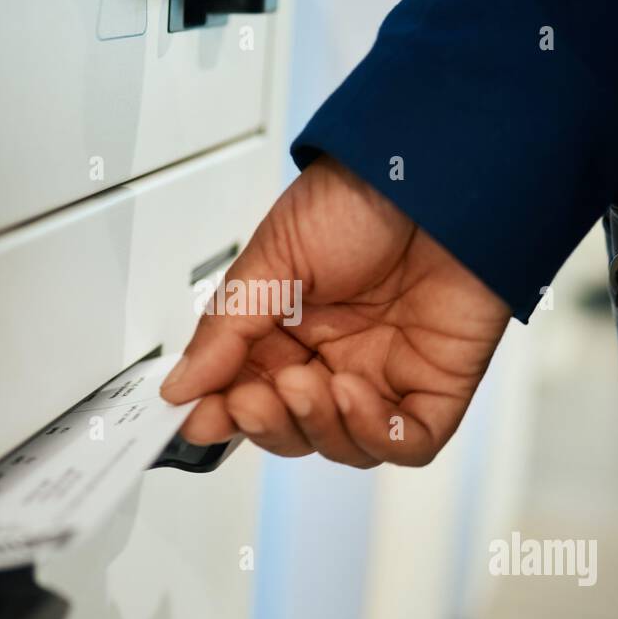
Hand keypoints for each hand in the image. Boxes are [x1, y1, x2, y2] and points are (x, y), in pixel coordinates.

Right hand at [160, 155, 511, 466]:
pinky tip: (354, 396)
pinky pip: (408, 442)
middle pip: (293, 430)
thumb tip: (179, 387)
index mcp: (289, 328)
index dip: (223, 416)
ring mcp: (387, 372)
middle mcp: (336, 355)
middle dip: (268, 424)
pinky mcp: (438, 383)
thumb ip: (225, 329)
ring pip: (344, 445)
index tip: (197, 420)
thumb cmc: (359, 197)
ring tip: (305, 384)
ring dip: (317, 428)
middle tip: (252, 398)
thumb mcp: (272, 259)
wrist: (436, 173)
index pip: (247, 395)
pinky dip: (377, 434)